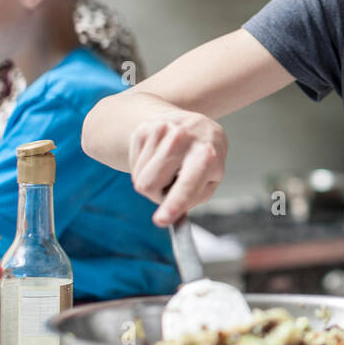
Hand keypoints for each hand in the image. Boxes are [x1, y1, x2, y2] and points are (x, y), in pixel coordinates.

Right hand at [128, 110, 229, 225]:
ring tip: (169, 166)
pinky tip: (159, 157)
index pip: (187, 185)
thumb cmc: (205, 160)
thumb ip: (190, 201)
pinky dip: (144, 168)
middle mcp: (183, 138)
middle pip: (149, 185)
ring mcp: (162, 129)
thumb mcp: (210, 181)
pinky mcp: (144, 128)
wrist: (196, 123)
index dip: (174, 204)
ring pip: (139, 178)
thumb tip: (171, 220)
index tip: (161, 220)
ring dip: (151, 180)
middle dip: (156, 194)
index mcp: (206, 156)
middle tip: (173, 182)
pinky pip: (133, 166)